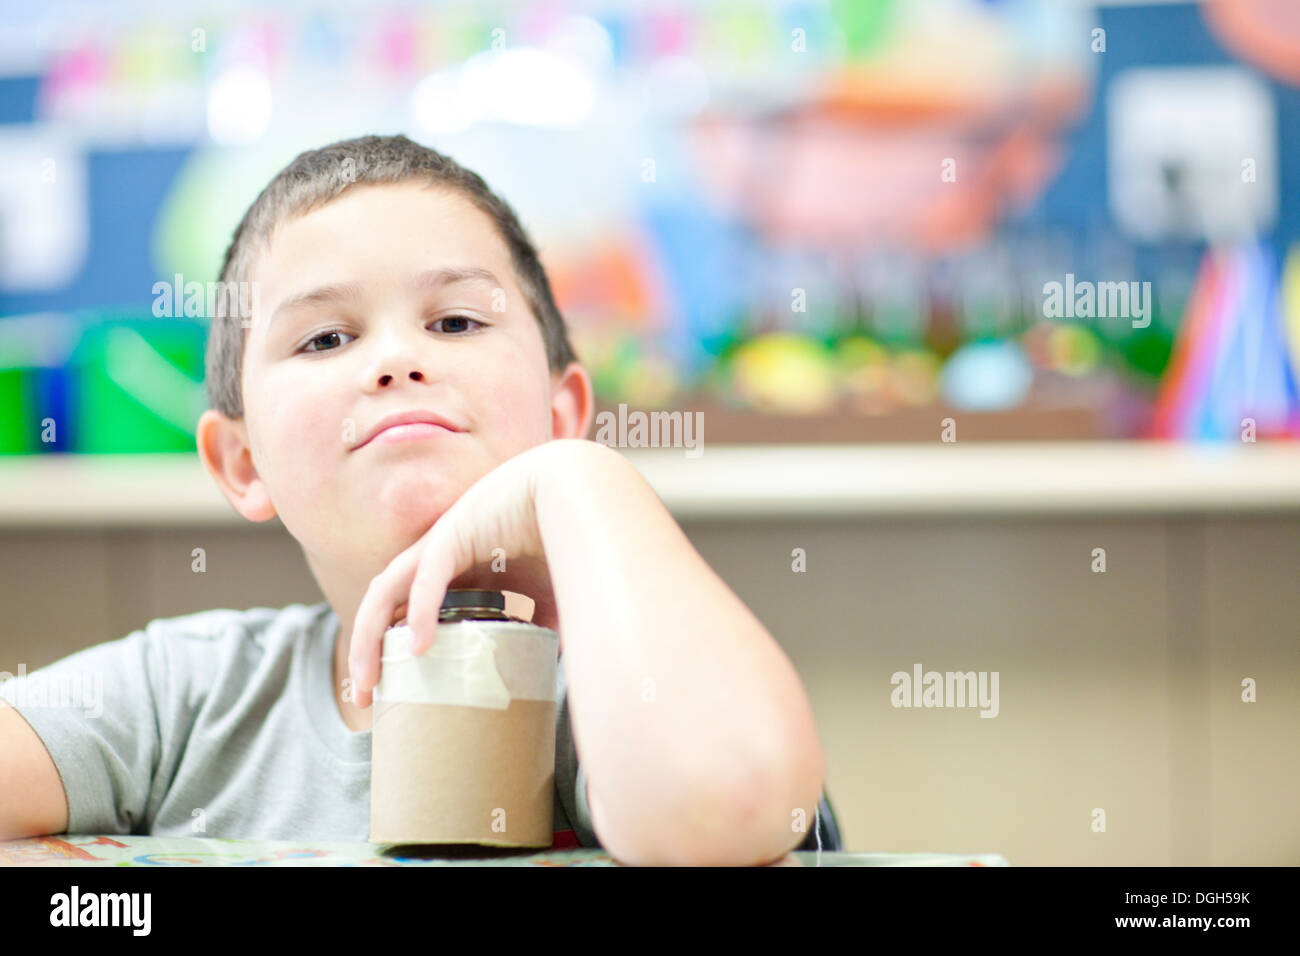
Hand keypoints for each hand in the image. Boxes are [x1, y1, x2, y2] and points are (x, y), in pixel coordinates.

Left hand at [347, 440, 570, 708]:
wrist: (576, 490)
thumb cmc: (561, 536)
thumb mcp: (543, 593)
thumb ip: (538, 623)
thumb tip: (545, 661)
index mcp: (452, 569)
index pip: (402, 611)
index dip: (388, 648)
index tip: (389, 691)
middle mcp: (436, 555)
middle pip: (381, 605)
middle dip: (364, 651)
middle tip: (360, 697)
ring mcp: (440, 541)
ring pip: (386, 592)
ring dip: (368, 637)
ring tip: (367, 681)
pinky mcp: (454, 532)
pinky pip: (427, 577)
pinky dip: (419, 611)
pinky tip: (416, 647)